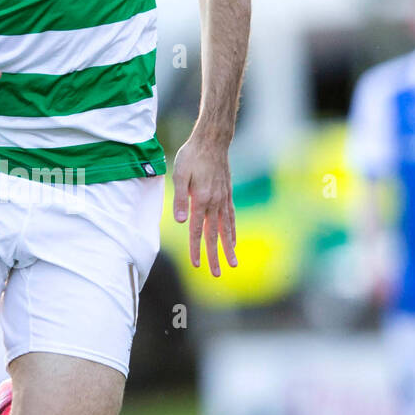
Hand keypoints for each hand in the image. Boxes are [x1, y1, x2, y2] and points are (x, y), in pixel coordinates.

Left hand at [173, 133, 236, 276]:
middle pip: (214, 235)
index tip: (196, 264)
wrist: (212, 141)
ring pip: (226, 229)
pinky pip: (231, 217)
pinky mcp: (227, 195)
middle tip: (217, 274)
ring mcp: (223, 199)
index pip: (196, 230)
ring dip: (229, 248)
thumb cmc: (192, 155)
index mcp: (201, 200)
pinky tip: (234, 241)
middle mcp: (214, 203)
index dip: (196, 248)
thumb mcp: (179, 174)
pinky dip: (233, 231)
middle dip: (215, 256)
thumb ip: (180, 199)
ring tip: (233, 263)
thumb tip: (180, 222)